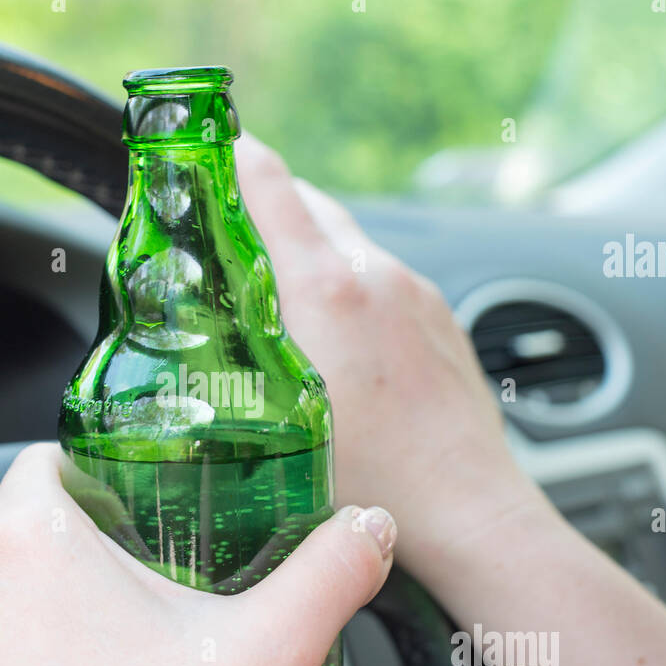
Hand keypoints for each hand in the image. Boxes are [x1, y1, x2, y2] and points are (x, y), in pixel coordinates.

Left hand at [0, 443, 395, 665]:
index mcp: (40, 534)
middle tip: (134, 605)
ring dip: (18, 580)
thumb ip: (331, 573)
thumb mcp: (269, 654)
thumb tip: (369, 526)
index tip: (137, 512)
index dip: (101, 483)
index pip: (60, 465)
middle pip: (25, 520)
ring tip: (77, 633)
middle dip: (76, 544)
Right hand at [236, 134, 555, 581]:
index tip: (199, 151)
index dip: (226, 159)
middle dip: (262, 207)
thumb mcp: (275, 421)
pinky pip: (383, 278)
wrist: (471, 514)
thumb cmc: (380, 483)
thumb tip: (193, 331)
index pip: (268, 184)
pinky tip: (334, 340)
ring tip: (275, 298)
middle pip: (308, 204)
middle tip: (220, 234)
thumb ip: (232, 362)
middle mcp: (378, 275)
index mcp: (329, 290)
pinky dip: (349, 286)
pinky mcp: (440, 316)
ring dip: (308, 252)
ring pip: (347, 242)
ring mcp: (417, 292)